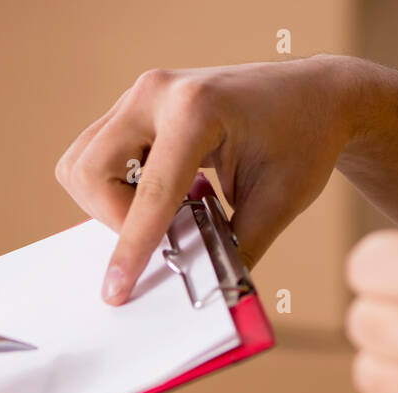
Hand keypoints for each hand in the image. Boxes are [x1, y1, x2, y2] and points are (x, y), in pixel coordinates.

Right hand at [55, 57, 358, 303]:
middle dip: (116, 219)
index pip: (150, 193)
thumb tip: (199, 293)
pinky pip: (96, 155)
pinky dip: (115, 187)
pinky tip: (159, 192)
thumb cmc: (302, 140)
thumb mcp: (278, 203)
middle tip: (166, 232)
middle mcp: (157, 93)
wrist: (314, 97)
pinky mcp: (135, 107)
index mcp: (196, 110)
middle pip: (91, 172)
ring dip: (111, 203)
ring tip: (163, 210)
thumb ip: (234, 250)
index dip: (132, 249)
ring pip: (83, 164)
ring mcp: (141, 95)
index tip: (117, 290)